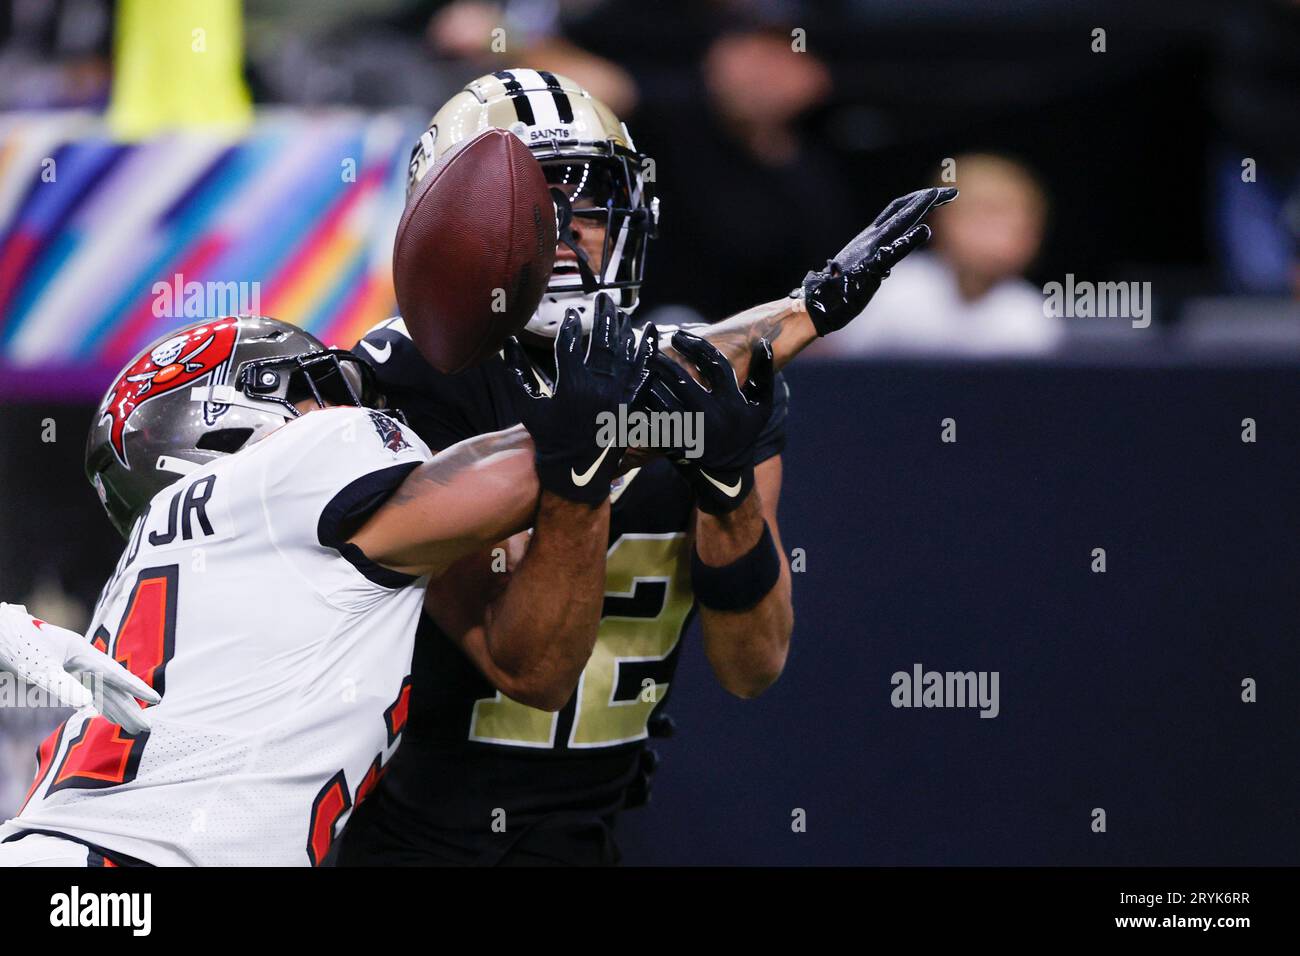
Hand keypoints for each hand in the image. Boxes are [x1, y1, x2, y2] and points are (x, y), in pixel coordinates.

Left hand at [0, 603, 159, 733]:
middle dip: (127, 707)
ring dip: (114, 709)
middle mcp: (79, 659)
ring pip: (98, 690)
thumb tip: (88, 705)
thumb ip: (63, 686)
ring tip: (130, 726)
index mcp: (81, 652)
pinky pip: (84, 691)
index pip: (114, 673)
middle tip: (144, 728)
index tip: (155, 699)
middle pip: (109, 686)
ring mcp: (68, 666)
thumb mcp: (38, 667)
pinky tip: (103, 713)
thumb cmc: (15, 645)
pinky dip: (96, 704)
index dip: (135, 688)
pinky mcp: (56, 673)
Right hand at [505, 293, 657, 503]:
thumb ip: (516, 374)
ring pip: (624, 353)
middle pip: (602, 342)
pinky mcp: (632, 403)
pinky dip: (646, 351)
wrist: (575, 472)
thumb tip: (507, 343)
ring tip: (620, 312)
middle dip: (602, 316)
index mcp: (572, 386)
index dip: (569, 326)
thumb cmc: (548, 439)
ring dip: (623, 329)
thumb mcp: (527, 407)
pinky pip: (642, 372)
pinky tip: (648, 333)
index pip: (570, 345)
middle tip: (602, 297)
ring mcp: (619, 396)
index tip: (571, 313)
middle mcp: (598, 388)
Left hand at [646, 331, 773, 513]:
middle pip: (681, 380)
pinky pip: (650, 421)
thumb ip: (764, 374)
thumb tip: (762, 343)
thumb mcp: (762, 406)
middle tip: (651, 350)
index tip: (679, 335)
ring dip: (648, 381)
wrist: (724, 474)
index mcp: (732, 403)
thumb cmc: (743, 432)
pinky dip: (640, 406)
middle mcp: (712, 418)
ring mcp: (690, 433)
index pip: (715, 365)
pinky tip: (633, 393)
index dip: (695, 346)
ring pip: (661, 399)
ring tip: (638, 367)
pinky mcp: (673, 446)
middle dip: (663, 362)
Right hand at [799, 186, 958, 335]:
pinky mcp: (871, 268)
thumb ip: (878, 259)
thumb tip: (890, 259)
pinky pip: (892, 251)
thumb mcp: (864, 268)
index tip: (938, 195)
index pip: (896, 211)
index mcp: (868, 238)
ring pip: (898, 223)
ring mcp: (870, 251)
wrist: (818, 304)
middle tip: (951, 192)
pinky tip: (924, 229)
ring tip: (939, 196)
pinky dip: (908, 239)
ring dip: (919, 208)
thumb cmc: (839, 289)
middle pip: (900, 209)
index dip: (917, 201)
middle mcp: (870, 238)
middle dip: (926, 198)